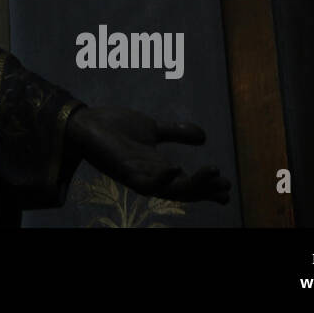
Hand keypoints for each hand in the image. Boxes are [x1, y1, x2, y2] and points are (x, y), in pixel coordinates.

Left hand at [66, 105, 230, 203]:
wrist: (86, 121)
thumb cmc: (114, 127)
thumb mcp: (152, 128)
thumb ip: (176, 133)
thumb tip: (204, 137)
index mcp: (158, 168)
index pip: (187, 183)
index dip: (207, 188)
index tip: (228, 188)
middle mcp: (151, 175)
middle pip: (184, 191)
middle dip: (205, 190)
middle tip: (225, 186)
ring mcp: (138, 175)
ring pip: (170, 191)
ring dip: (192, 186)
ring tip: (213, 174)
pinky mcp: (124, 170)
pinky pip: (145, 183)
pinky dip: (162, 179)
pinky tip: (176, 169)